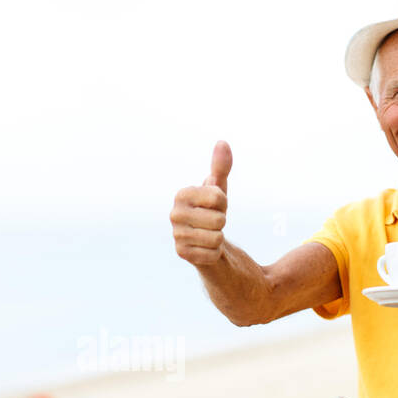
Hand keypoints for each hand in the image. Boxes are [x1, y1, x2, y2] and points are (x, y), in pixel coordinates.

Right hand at [171, 141, 231, 266]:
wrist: (204, 241)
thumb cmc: (211, 211)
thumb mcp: (218, 189)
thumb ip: (221, 167)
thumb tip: (222, 143)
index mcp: (182, 195)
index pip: (218, 197)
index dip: (223, 203)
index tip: (215, 206)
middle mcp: (175, 214)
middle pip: (219, 219)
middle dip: (221, 222)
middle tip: (212, 222)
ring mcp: (177, 235)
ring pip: (216, 238)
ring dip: (218, 238)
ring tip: (208, 235)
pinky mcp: (182, 253)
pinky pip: (212, 253)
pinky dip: (214, 253)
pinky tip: (205, 248)